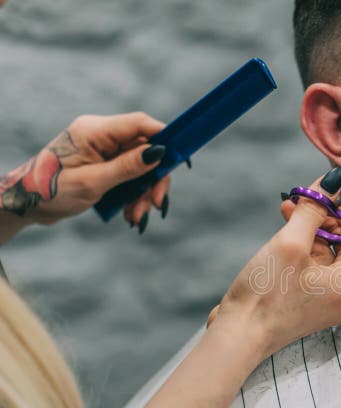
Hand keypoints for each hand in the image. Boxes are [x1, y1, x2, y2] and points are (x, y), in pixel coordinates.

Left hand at [0, 112, 170, 238]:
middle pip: (145, 149)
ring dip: (143, 192)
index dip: (165, 137)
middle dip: (153, 179)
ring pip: (141, 165)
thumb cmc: (50, 191)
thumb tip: (158, 153)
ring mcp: (103, 149)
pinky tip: (129, 213)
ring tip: (136, 217)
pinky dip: (134, 194)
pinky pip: (130, 174)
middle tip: (156, 204)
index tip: (180, 159)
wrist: (26, 204)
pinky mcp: (104, 162)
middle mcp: (101, 135)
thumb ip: (127, 168)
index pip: (139, 123)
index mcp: (94, 131)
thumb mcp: (92, 183)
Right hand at [206, 169, 340, 358]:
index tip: (334, 208)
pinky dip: (303, 250)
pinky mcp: (304, 305)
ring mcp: (323, 303)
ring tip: (287, 211)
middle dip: (330, 222)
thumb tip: (332, 182)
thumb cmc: (266, 293)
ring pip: (328, 258)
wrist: (237, 336)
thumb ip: (313, 210)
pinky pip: (313, 271)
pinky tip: (282, 233)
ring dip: (312, 232)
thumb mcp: (290, 243)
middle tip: (307, 204)